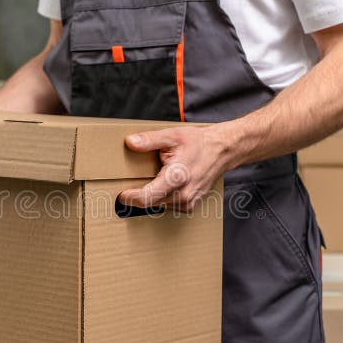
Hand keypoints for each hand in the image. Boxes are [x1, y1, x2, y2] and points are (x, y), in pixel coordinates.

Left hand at [118, 125, 232, 210]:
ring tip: (149, 182)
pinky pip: (168, 206)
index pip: (147, 197)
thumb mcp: (172, 136)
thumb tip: (130, 142)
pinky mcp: (190, 205)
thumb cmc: (199, 143)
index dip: (130, 198)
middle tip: (128, 186)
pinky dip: (162, 198)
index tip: (121, 194)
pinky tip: (163, 186)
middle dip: (137, 196)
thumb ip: (150, 140)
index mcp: (176, 177)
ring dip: (150, 197)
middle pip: (150, 203)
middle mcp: (183, 194)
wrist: (222, 151)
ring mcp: (188, 202)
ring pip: (159, 205)